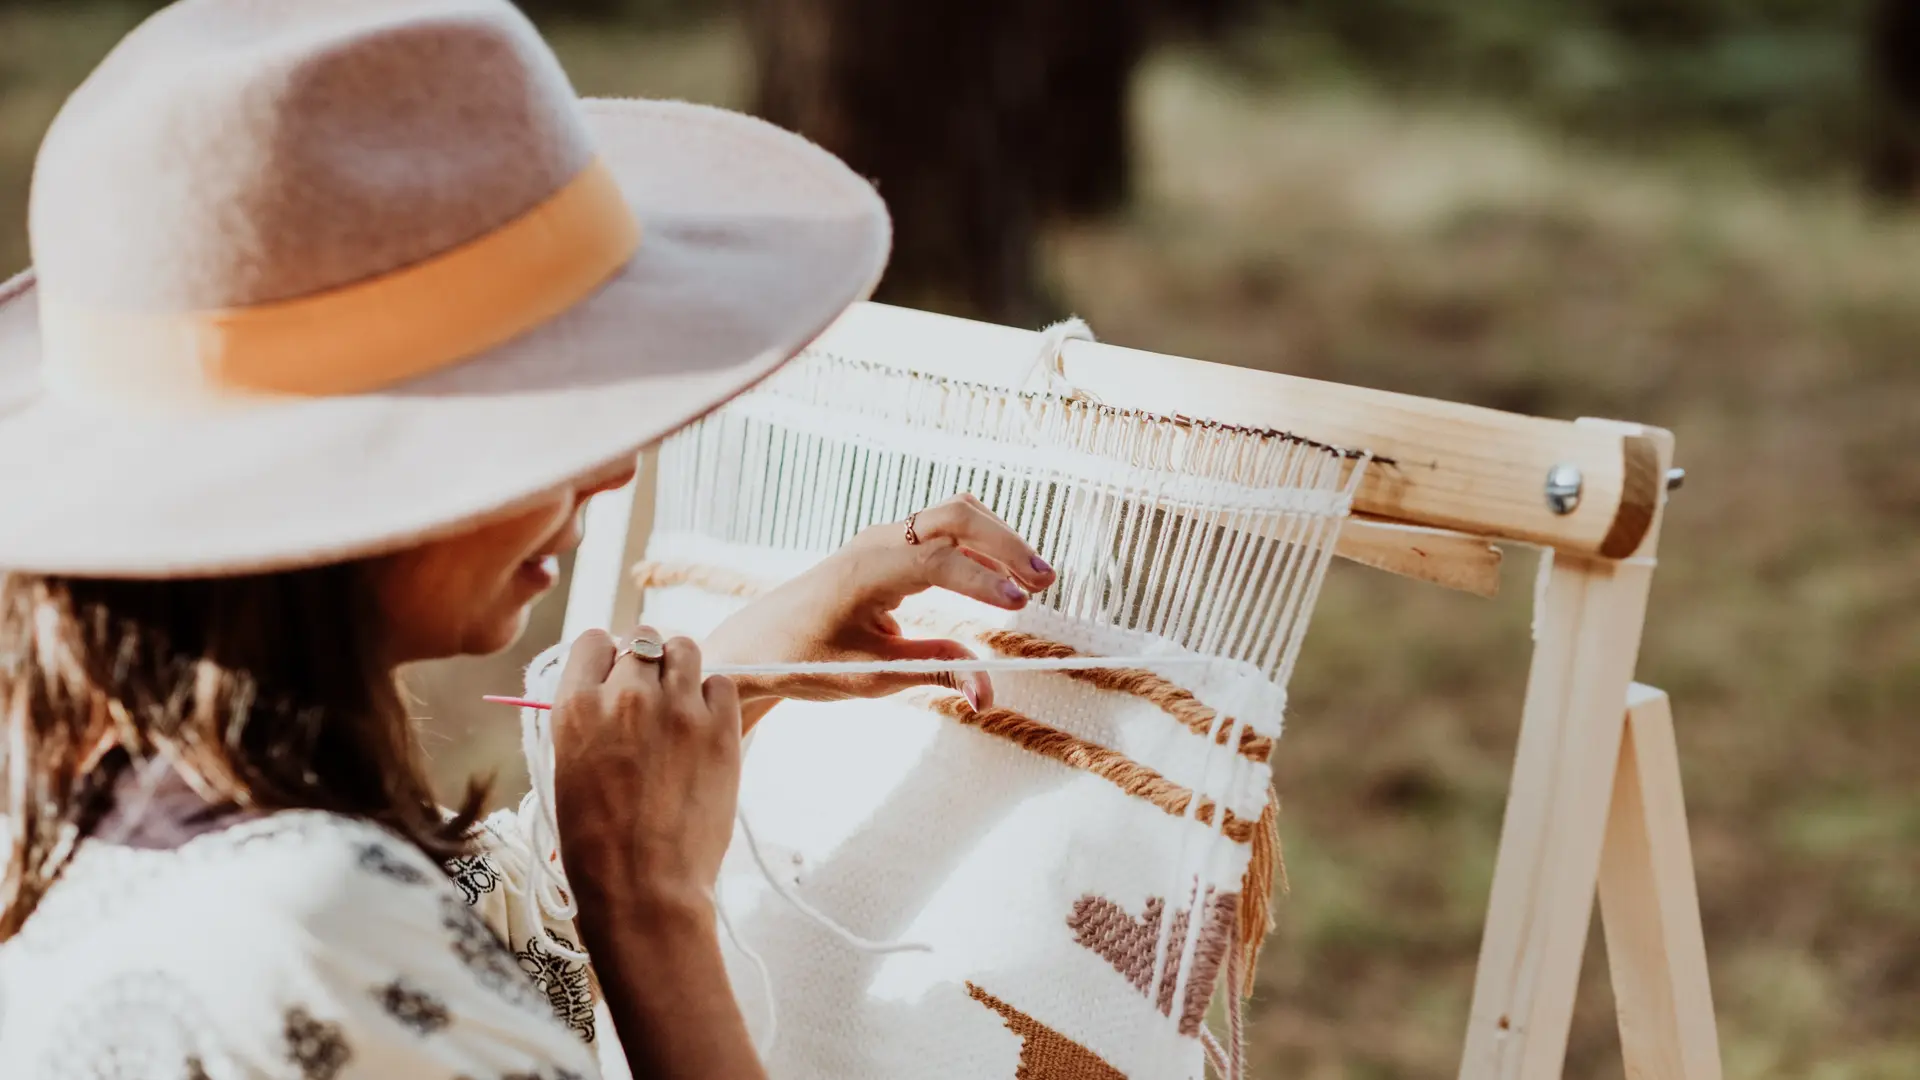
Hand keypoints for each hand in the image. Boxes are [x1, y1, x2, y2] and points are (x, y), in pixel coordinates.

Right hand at [549, 626, 740, 917]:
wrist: (643, 888)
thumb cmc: (597, 845)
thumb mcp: (569, 769)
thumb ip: (590, 721)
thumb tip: (609, 694)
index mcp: (575, 707)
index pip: (594, 641)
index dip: (607, 657)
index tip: (615, 675)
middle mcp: (625, 696)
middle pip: (644, 640)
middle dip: (647, 662)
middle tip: (653, 696)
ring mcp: (676, 708)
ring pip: (685, 648)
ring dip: (682, 668)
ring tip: (681, 704)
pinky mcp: (719, 727)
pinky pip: (722, 681)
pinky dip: (714, 696)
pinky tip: (705, 727)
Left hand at [703, 493, 1054, 719]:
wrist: (759, 642)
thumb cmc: (806, 659)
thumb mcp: (871, 676)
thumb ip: (934, 672)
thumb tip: (988, 693)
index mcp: (869, 570)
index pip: (940, 559)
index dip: (984, 579)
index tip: (1020, 605)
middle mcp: (879, 542)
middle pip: (956, 517)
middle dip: (1006, 544)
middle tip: (1044, 581)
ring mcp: (886, 539)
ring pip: (954, 516)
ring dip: (997, 541)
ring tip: (1032, 582)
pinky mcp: (891, 547)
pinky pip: (944, 530)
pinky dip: (979, 546)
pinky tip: (1002, 578)